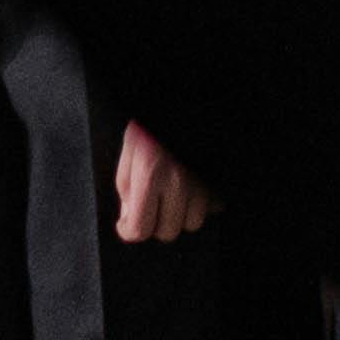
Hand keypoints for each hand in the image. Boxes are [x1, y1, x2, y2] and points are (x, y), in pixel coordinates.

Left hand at [113, 120, 210, 244]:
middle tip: (149, 206)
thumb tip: (128, 218)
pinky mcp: (213, 182)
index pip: (140, 228)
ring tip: (171, 198)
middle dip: (154, 223)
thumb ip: (126, 190)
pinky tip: (189, 191)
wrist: (175, 107)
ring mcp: (201, 183)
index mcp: (151, 175)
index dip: (128, 230)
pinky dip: (199, 205)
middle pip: (167, 231)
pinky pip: (210, 208)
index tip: (126, 225)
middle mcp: (178, 182)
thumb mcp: (129, 154)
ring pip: (192, 223)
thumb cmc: (151, 127)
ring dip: (179, 216)